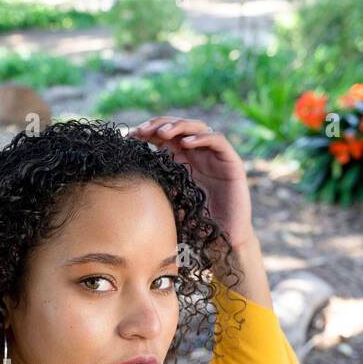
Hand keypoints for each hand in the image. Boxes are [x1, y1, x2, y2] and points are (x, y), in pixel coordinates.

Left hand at [128, 116, 253, 250]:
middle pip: (180, 127)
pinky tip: (186, 142)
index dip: (149, 132)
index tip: (130, 135)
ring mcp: (216, 156)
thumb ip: (158, 186)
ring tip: (162, 133)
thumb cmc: (198, 224)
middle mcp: (200, 154)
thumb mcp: (169, 202)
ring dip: (179, 126)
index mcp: (184, 161)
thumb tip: (131, 177)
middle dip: (160, 124)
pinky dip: (202, 138)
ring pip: (198, 128)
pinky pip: (218, 141)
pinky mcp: (232, 162)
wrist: (225, 239)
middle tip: (143, 130)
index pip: (165, 137)